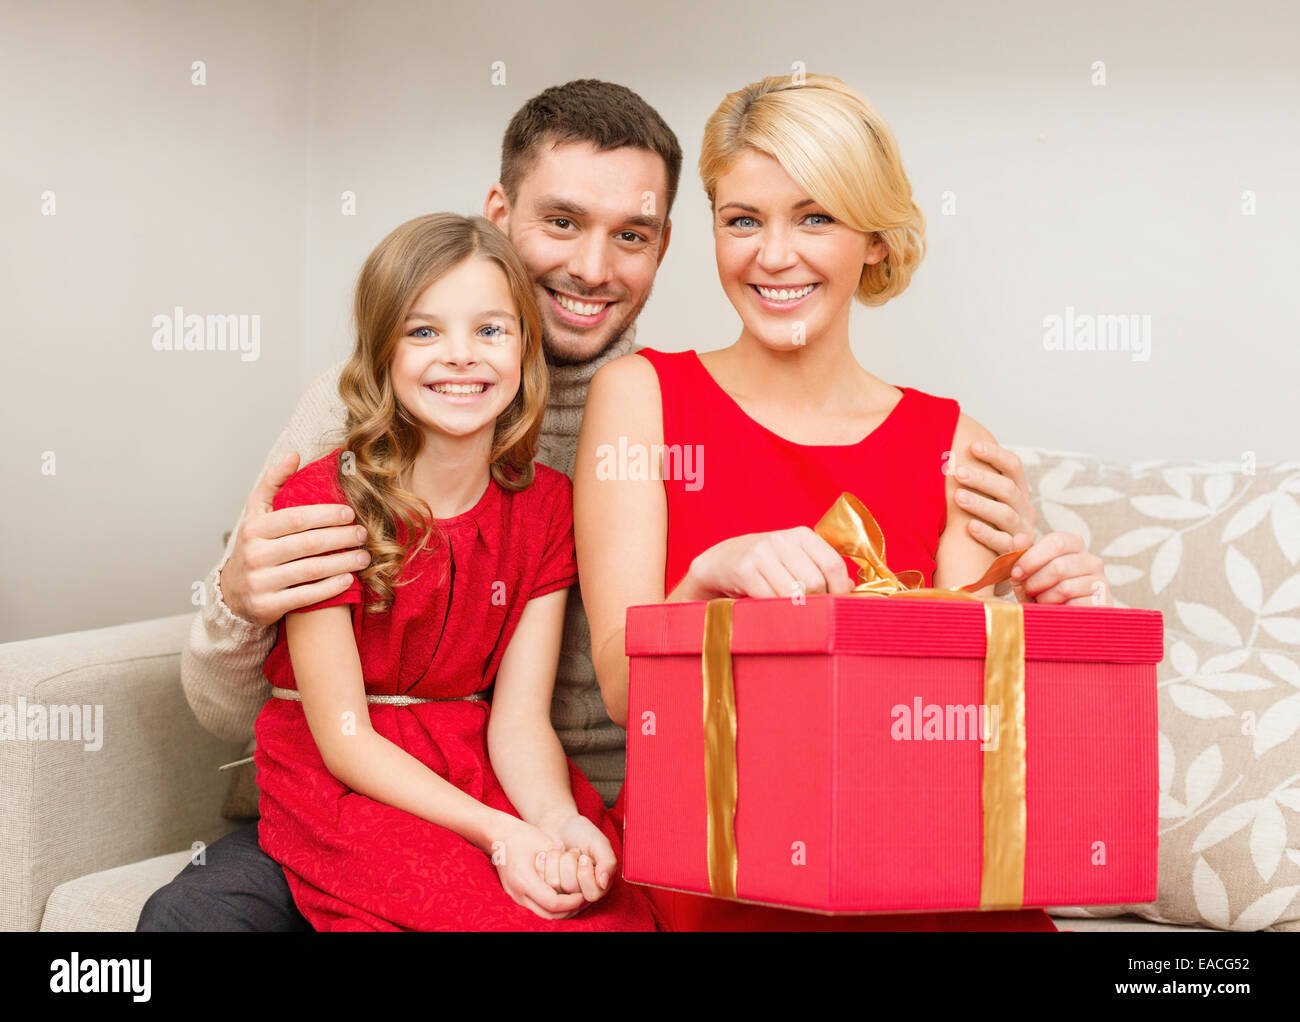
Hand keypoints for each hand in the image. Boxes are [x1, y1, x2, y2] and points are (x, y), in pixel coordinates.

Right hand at [219, 452, 371, 625]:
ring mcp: (260, 582)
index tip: (350, 512)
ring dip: (343, 562)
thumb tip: (294, 454)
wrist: (233, 593)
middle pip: (308, 544)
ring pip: (310, 570)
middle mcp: (255, 554)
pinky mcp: (267, 606)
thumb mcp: (256, 513)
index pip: (296, 518)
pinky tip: (348, 579)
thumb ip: (273, 483)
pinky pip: (306, 596)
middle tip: (363, 534)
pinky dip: (330, 588)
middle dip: (341, 538)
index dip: (326, 515)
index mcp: (254, 528)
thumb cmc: (255, 546)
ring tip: (364, 557)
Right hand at [489, 815, 586, 920]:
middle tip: (583, 900)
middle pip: (548, 915)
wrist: (497, 835)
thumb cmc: (523, 835)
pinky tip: (563, 898)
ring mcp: (515, 896)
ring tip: (576, 901)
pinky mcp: (516, 896)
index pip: (553, 903)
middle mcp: (518, 893)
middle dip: (568, 911)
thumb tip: (578, 876)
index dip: (571, 901)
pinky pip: (536, 908)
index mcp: (524, 880)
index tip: (583, 895)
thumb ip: (560, 862)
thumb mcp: (545, 844)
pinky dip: (551, 907)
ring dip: (561, 912)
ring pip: (542, 915)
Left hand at [536, 811, 616, 903]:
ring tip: (560, 848)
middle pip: (571, 889)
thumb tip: (603, 883)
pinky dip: (543, 863)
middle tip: (573, 850)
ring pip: (554, 885)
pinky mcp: (544, 884)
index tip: (583, 857)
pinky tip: (546, 852)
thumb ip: (607, 862)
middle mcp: (579, 891)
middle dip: (569, 863)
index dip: (585, 875)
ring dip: (556, 860)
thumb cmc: (582, 832)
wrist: (559, 822)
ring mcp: (560, 888)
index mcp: (597, 884)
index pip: (592, 894)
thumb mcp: (599, 843)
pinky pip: (540, 882)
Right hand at [681, 527, 853, 600]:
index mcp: (802, 535)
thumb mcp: (793, 560)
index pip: (834, 565)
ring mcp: (762, 552)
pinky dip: (773, 611)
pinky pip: (770, 600)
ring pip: (794, 594)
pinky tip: (767, 611)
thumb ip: (821, 571)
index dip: (839, 592)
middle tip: (805, 614)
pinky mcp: (744, 569)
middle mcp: (782, 539)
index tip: (835, 608)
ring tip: (786, 614)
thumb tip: (851, 591)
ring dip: (793, 611)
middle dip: (814, 604)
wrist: (718, 563)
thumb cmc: (763, 568)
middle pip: (815, 583)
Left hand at [955, 441, 1037, 557]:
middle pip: (1008, 489)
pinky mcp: (1015, 554)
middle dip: (982, 479)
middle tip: (957, 472)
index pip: (1013, 467)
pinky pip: (1003, 543)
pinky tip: (969, 526)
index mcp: (1018, 491)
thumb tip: (949, 450)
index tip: (972, 446)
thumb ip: (975, 480)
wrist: (1001, 564)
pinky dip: (986, 534)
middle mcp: (1024, 509)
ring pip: (1006, 515)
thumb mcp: (986, 499)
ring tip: (958, 497)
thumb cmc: (984, 523)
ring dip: (981, 504)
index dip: (995, 455)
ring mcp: (1022, 532)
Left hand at [1010, 531, 1109, 605]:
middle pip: (1059, 566)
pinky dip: (1057, 609)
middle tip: (1027, 590)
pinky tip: (1054, 610)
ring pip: (1065, 588)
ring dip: (1044, 597)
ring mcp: (1100, 582)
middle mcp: (1091, 561)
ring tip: (1040, 600)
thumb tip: (1019, 539)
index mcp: (1074, 546)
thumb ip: (1022, 554)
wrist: (1059, 621)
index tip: (1016, 572)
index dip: (1032, 558)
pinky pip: (1074, 605)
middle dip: (1035, 581)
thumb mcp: (1027, 572)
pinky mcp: (1102, 604)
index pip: (1057, 542)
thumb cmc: (1042, 591)